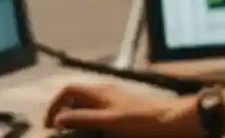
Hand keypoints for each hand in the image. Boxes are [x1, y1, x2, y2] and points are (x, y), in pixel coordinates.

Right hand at [44, 83, 201, 137]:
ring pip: (90, 107)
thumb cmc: (144, 120)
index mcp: (100, 93)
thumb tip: (59, 119)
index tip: (51, 125)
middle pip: (77, 98)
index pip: (68, 91)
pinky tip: (98, 135)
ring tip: (78, 136)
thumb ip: (84, 119)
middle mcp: (107, 93)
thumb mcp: (110, 122)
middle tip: (62, 133)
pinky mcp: (125, 111)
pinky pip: (102, 115)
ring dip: (80, 120)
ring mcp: (117, 101)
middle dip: (66, 114)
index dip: (55, 106)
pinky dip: (94, 124)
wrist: (174, 121)